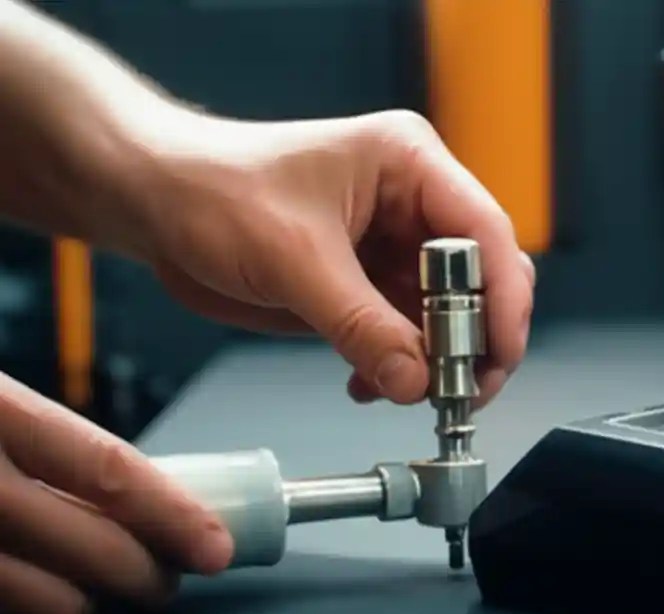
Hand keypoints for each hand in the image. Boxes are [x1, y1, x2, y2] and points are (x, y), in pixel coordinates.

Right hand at [0, 373, 231, 613]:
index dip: (175, 515)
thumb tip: (138, 484)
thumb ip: (41, 433)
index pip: (109, 469)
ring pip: (41, 599)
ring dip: (85, 603)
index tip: (216, 545)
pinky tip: (33, 587)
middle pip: (93, 547)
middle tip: (166, 580)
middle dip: (147, 573)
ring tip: (96, 593)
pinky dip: (24, 606)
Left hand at [109, 108, 534, 407]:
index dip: (503, 296)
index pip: (486, 233)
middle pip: (484, 278)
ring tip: (415, 394)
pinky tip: (373, 385)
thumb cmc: (212, 190)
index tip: (497, 352)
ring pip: (452, 315)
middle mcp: (413, 204)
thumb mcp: (292, 258)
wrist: (155, 203)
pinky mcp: (370, 285)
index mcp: (410, 165)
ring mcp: (394, 247)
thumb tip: (415, 380)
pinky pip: (410, 336)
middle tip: (461, 389)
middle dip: (478, 337)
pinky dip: (402, 369)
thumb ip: (360, 325)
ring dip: (440, 362)